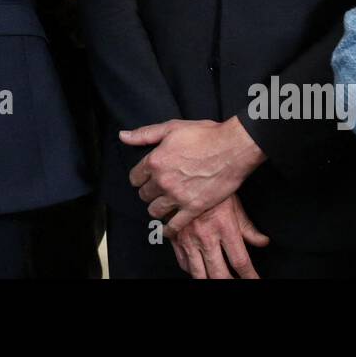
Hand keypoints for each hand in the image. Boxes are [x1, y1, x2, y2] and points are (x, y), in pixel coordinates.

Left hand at [123, 116, 265, 236]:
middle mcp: (163, 181)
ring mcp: (178, 196)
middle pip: (144, 195)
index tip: (146, 177)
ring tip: (164, 204)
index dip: (140, 177)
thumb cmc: (204, 135)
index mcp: (155, 161)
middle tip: (158, 189)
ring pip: (154, 211)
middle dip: (149, 192)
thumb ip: (144, 134)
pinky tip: (168, 228)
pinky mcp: (194, 208)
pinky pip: (174, 225)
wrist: (232, 148)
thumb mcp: (171, 128)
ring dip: (157, 208)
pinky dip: (168, 229)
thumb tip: (123, 136)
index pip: (134, 178)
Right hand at [168, 194, 269, 278]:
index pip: (241, 262)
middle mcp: (205, 236)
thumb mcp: (234, 204)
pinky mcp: (175, 238)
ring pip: (199, 274)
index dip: (250, 276)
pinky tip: (200, 269)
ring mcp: (188, 238)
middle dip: (231, 283)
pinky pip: (183, 263)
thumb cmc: (211, 184)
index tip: (255, 280)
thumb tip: (263, 242)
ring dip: (210, 281)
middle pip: (220, 275)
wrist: (183, 172)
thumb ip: (248, 227)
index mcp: (224, 227)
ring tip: (219, 279)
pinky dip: (193, 271)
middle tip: (237, 282)